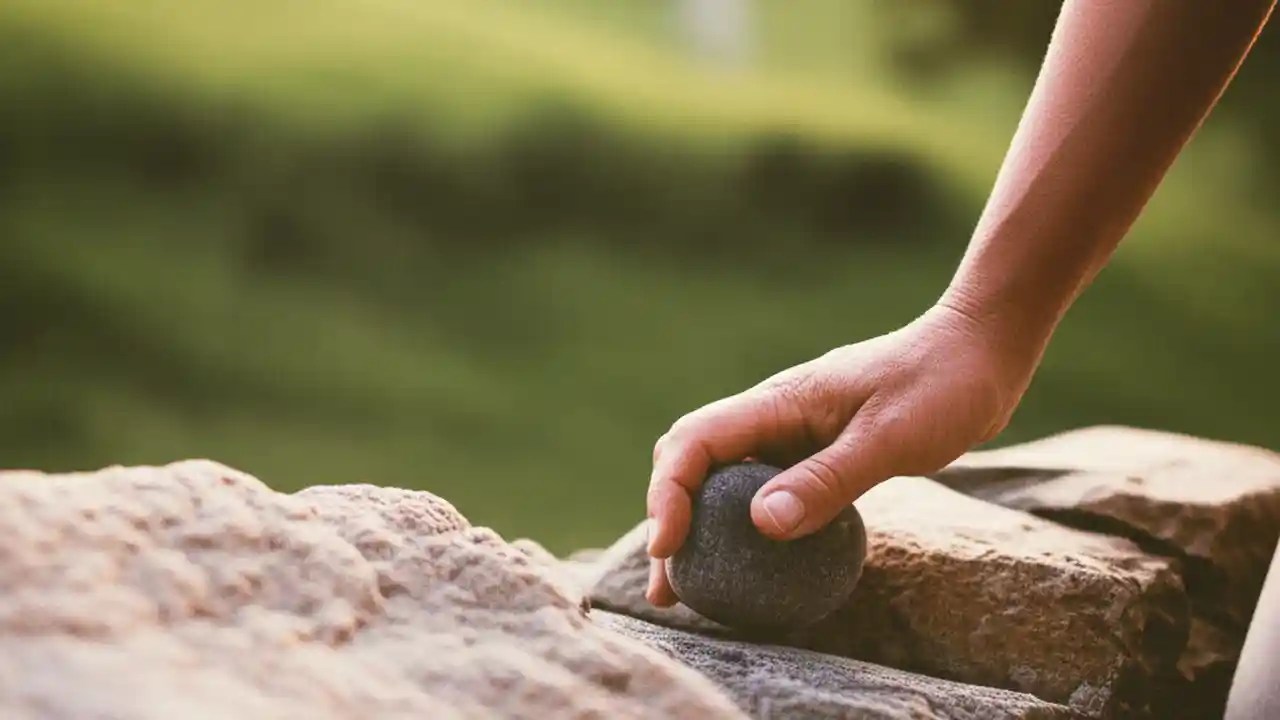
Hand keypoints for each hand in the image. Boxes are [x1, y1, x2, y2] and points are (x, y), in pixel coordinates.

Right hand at [644, 303, 1042, 605]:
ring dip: (703, 532)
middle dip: (669, 522)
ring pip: (725, 483)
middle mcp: (772, 418)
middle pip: (693, 464)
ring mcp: (792, 435)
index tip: (670, 548)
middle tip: (667, 589)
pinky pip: (767, 493)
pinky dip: (748, 531)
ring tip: (694, 594)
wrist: (980, 352)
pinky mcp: (817, 453)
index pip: (694, 442)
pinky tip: (761, 571)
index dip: (668, 494)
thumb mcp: (889, 439)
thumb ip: (828, 479)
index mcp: (776, 404)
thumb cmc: (942, 385)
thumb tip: (761, 525)